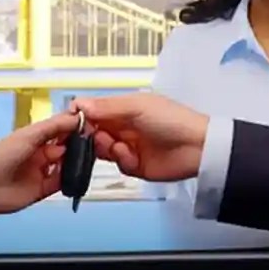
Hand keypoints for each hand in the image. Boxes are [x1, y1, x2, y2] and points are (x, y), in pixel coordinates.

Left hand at [0, 111, 80, 215]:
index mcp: (34, 137)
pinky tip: (78, 172)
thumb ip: (53, 127)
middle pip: (65, 145)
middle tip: (94, 140)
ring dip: (76, 160)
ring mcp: (42, 171)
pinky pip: (62, 181)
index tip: (90, 123)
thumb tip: (76, 118)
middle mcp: (40, 153)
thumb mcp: (29, 136)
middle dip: (77, 143)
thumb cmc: (2, 157)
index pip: (58, 128)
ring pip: (66, 163)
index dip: (73, 125)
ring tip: (87, 156)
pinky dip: (71, 177)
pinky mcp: (45, 188)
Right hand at [69, 92, 207, 181]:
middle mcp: (123, 127)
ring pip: (102, 150)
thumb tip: (78, 104)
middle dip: (89, 135)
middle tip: (94, 137)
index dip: (80, 118)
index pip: (93, 112)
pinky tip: (131, 156)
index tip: (70, 124)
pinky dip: (122, 160)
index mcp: (123, 109)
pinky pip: (117, 165)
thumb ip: (107, 106)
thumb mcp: (137, 107)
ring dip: (105, 148)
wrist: (198, 147)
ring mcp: (129, 147)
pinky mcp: (135, 166)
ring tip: (117, 145)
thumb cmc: (171, 119)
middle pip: (93, 132)